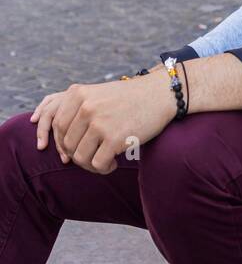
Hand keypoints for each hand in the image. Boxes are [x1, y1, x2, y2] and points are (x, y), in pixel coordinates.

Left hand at [30, 75, 177, 173]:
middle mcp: (85, 107)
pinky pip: (98, 164)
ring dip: (91, 165)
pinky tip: (115, 163)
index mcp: (78, 94)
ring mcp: (99, 123)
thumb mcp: (98, 94)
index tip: (76, 150)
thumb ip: (77, 112)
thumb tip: (62, 148)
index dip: (63, 144)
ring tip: (104, 161)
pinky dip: (104, 169)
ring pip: (80, 157)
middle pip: (68, 144)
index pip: (57, 126)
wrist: (161, 94)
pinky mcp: (114, 138)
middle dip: (79, 156)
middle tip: (95, 157)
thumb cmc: (130, 98)